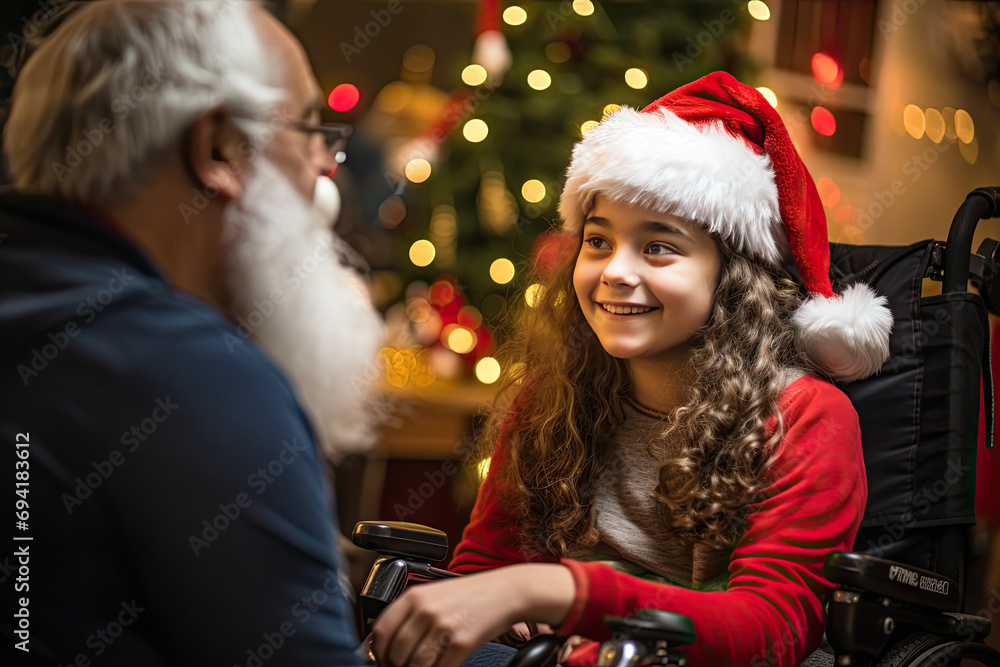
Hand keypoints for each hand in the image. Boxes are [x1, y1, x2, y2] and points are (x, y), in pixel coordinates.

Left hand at [371, 564, 573, 666]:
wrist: (507, 591)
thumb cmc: (471, 594)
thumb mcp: (435, 594)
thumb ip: (411, 613)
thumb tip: (388, 642)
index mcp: (415, 596)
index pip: (381, 630)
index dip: (377, 651)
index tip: (382, 659)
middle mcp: (426, 610)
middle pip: (396, 652)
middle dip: (397, 665)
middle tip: (404, 666)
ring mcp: (444, 626)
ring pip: (415, 664)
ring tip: (424, 666)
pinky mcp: (462, 642)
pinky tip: (443, 665)